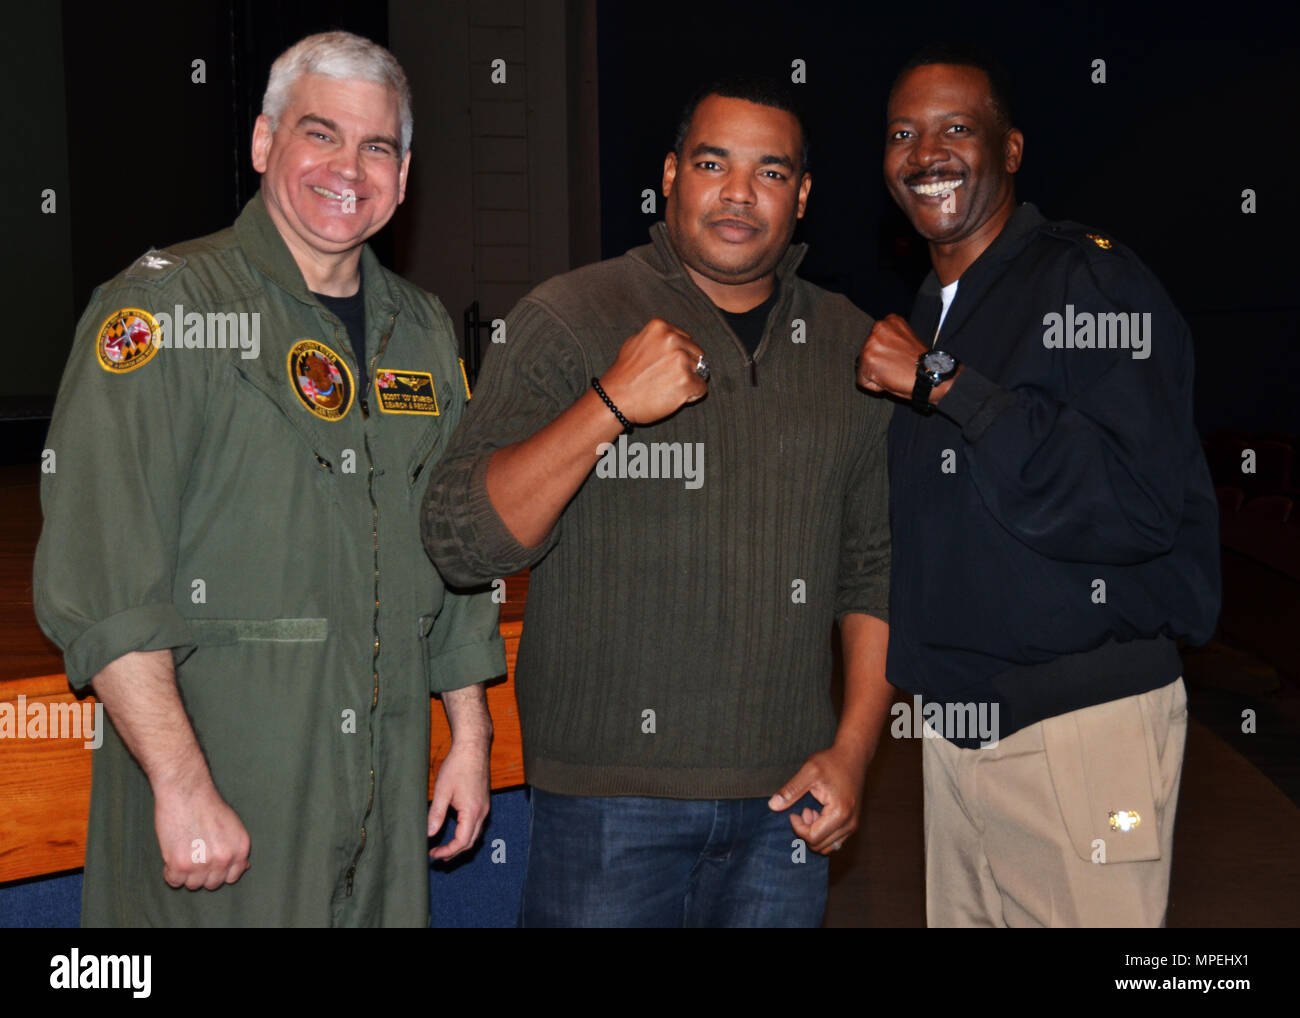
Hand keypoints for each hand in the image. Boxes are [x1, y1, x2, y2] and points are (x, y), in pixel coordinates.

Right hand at [154, 780, 250, 889]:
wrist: (186, 790)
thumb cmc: (207, 805)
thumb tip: (244, 867)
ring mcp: (202, 863)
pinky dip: (170, 872)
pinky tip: (172, 857)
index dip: (218, 872)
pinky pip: (174, 881)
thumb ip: (236, 848)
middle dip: (202, 873)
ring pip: (193, 884)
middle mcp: (224, 858)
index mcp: (240, 849)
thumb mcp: (233, 825)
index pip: (231, 877)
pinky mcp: (180, 864)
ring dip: (186, 873)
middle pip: (212, 883)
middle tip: (193, 855)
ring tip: (183, 852)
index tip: (209, 864)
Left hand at [428, 737, 490, 860]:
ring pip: (476, 834)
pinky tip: (456, 830)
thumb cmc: (458, 766)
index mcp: (472, 811)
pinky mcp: (483, 802)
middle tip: (437, 856)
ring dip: (461, 844)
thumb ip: (436, 814)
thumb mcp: (442, 790)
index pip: (462, 842)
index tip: (434, 854)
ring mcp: (485, 807)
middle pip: (471, 842)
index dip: (447, 851)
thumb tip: (429, 834)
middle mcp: (482, 812)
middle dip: (454, 852)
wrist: (473, 748)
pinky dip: (466, 833)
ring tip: (445, 848)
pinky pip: (477, 824)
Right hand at [599, 318, 707, 423]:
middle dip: (687, 367)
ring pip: (701, 371)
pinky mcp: (686, 380)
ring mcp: (681, 360)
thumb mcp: (634, 343)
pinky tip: (673, 396)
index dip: (679, 356)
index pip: (686, 340)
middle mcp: (672, 339)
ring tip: (668, 387)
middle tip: (666, 379)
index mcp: (661, 327)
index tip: (664, 367)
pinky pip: (702, 388)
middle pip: (697, 354)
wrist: (615, 399)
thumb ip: (656, 338)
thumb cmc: (623, 375)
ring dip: (689, 381)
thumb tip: (673, 336)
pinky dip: (692, 395)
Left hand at [768, 743, 869, 854]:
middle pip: (820, 846)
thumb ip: (791, 790)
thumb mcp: (809, 771)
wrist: (853, 756)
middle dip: (806, 831)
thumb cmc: (832, 762)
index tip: (793, 812)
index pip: (813, 838)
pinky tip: (819, 813)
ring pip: (827, 847)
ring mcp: (853, 826)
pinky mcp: (852, 824)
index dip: (798, 828)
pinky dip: (823, 833)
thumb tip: (772, 805)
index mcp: (840, 813)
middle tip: (803, 810)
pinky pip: (834, 841)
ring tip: (811, 811)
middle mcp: (850, 824)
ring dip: (814, 833)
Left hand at [856, 313, 927, 398]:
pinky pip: (862, 380)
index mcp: (890, 320)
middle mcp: (879, 327)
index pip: (875, 341)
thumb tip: (877, 351)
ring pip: (863, 366)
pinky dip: (874, 385)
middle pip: (866, 352)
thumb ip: (890, 340)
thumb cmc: (920, 363)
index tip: (898, 358)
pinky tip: (890, 379)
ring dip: (876, 374)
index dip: (886, 355)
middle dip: (878, 363)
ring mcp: (871, 342)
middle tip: (896, 367)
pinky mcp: (868, 359)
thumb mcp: (906, 340)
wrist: (930, 374)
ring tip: (894, 372)